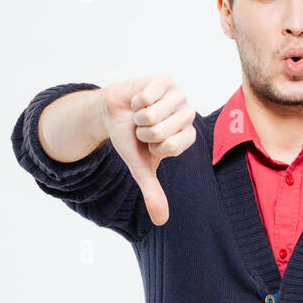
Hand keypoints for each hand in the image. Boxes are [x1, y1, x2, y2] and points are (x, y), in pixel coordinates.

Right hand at [100, 75, 196, 225]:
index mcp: (187, 136)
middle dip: (142, 132)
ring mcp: (179, 95)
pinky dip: (135, 101)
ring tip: (140, 115)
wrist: (114, 113)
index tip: (150, 143)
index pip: (171, 146)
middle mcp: (188, 115)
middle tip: (143, 128)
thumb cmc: (131, 139)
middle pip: (160, 130)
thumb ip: (153, 192)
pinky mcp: (164, 81)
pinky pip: (146, 97)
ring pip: (151, 114)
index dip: (152, 146)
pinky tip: (139, 100)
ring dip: (138, 116)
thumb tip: (161, 221)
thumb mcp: (141, 167)